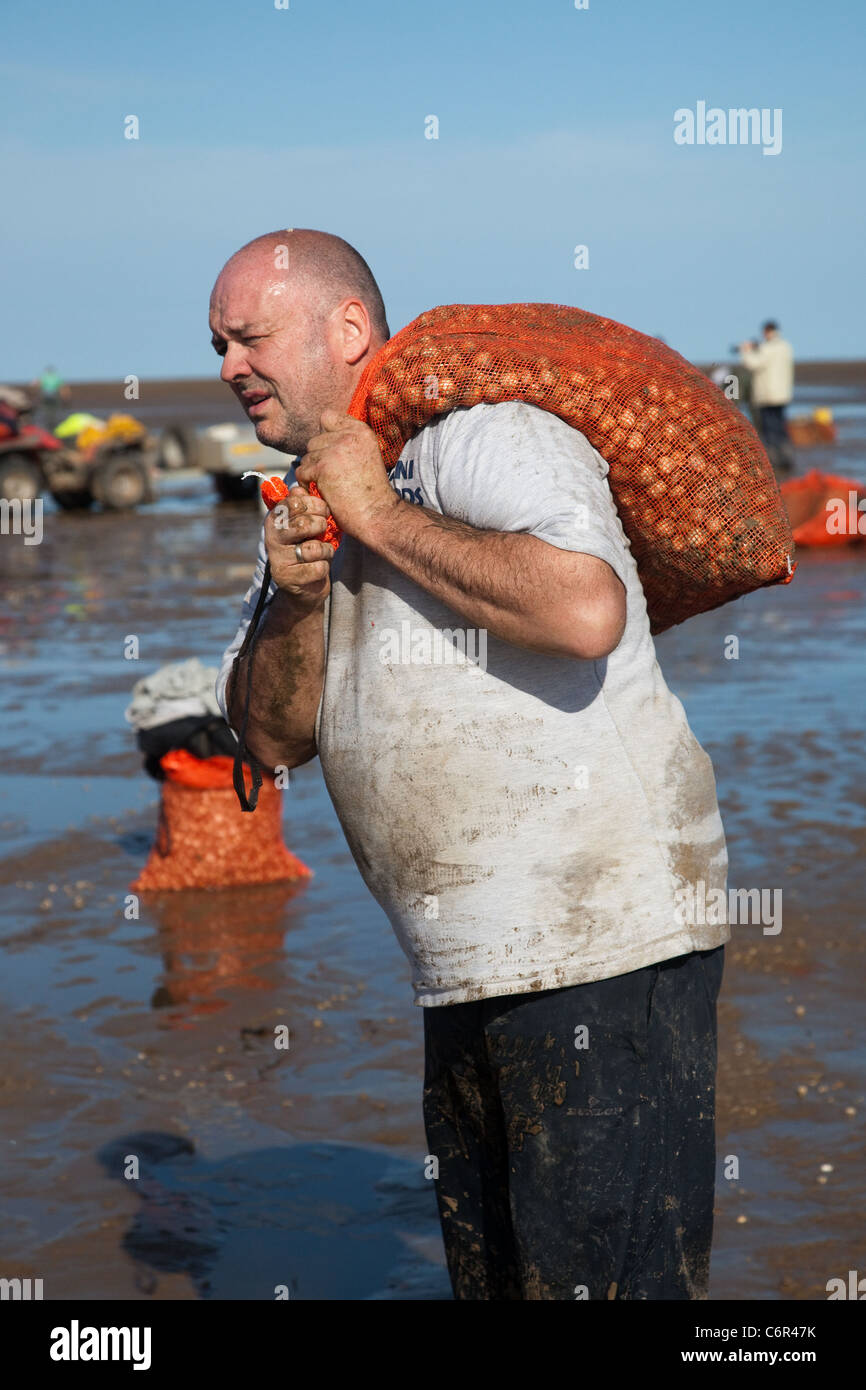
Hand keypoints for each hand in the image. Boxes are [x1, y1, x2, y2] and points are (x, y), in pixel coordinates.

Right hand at [265, 485, 333, 606]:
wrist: (304, 585)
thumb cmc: (307, 547)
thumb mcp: (306, 524)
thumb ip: (304, 506)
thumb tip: (299, 489)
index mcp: (275, 519)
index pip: (294, 503)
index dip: (315, 504)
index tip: (324, 510)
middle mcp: (272, 538)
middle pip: (303, 524)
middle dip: (321, 525)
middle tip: (325, 529)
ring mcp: (278, 559)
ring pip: (312, 549)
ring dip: (326, 550)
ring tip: (324, 551)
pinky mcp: (287, 578)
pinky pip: (317, 568)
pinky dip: (324, 567)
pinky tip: (319, 567)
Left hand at [295, 409, 399, 543]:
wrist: (377, 514)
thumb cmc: (372, 492)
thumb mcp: (367, 455)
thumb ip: (349, 442)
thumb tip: (323, 436)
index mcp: (361, 431)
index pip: (328, 416)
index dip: (325, 434)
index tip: (332, 452)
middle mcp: (349, 436)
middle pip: (315, 439)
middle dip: (318, 457)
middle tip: (331, 475)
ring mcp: (335, 450)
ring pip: (307, 456)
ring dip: (312, 471)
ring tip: (328, 485)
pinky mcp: (323, 467)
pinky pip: (302, 471)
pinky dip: (306, 482)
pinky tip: (320, 491)